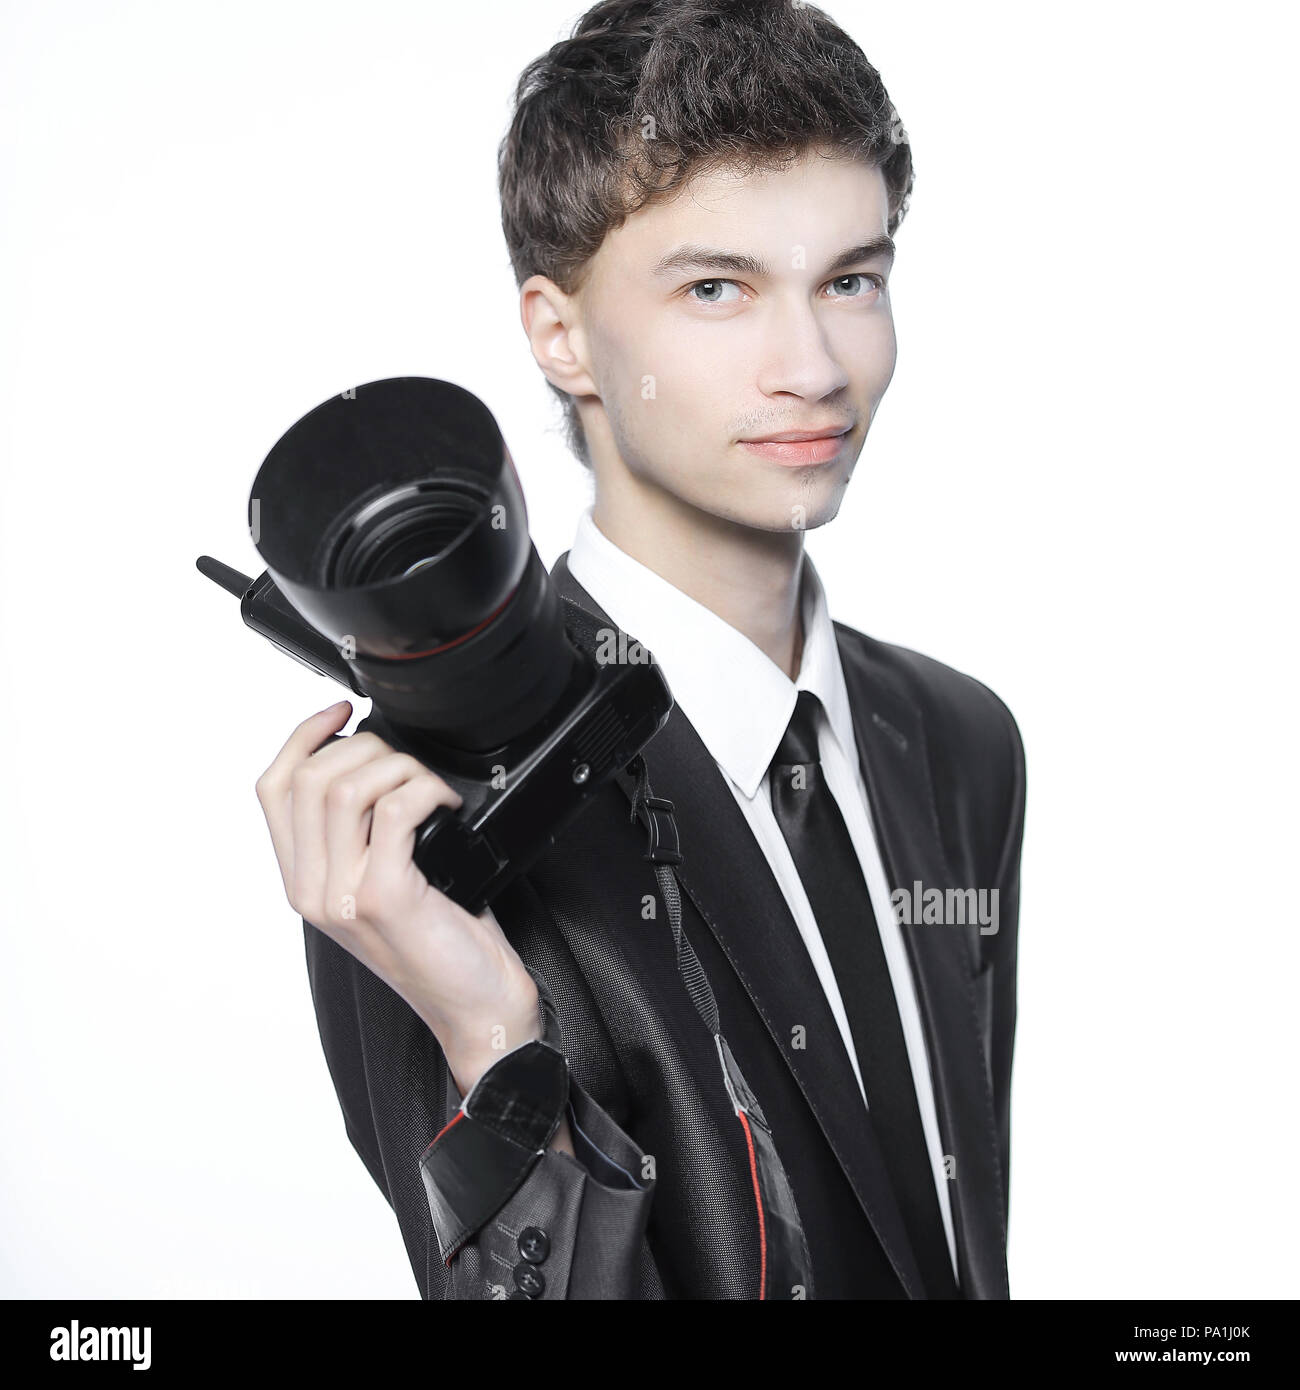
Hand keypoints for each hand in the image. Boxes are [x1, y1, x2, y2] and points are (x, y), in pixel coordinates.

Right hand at [254, 699, 542, 1095]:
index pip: (272, 788)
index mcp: (303, 881)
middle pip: (307, 778)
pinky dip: (426, 791)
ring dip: (399, 767)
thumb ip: (360, 834)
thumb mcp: (384, 882)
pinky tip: (447, 805)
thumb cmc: (442, 942)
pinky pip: (395, 810)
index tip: (340, 711)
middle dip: (364, 747)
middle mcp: (312, 890)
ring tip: (430, 786)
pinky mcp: (385, 896)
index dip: (302, 736)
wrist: (475, 1005)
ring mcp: (344, 895)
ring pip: (346, 787)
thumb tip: (373, 760)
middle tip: (407, 762)